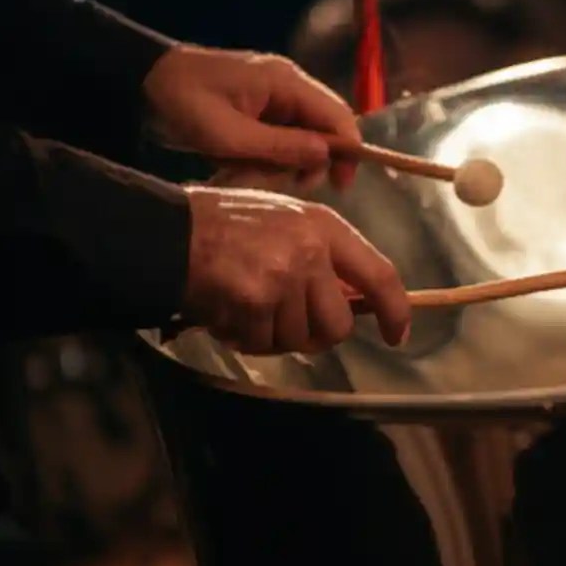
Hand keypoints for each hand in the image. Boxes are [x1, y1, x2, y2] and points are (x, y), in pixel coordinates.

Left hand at [143, 45, 360, 192]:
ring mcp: (273, 95)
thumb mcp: (229, 135)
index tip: (340, 185)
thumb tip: (328, 155)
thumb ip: (281, 146)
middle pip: (324, 128)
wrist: (138, 81)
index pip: (338, 116)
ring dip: (284, 162)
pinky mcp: (258, 107)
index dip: (348, 151)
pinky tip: (242, 165)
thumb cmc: (181, 104)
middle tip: (285, 184)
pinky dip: (267, 156)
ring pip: (302, 136)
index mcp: (286, 82)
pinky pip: (280, 136)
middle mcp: (287, 84)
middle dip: (309, 160)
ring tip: (249, 174)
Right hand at [182, 187, 409, 354]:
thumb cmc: (225, 225)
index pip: (380, 276)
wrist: (166, 231)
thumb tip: (358, 303)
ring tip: (248, 307)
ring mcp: (284, 277)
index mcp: (326, 227)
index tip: (398, 335)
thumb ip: (325, 259)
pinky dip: (244, 337)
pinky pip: (263, 343)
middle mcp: (311, 251)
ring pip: (299, 339)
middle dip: (314, 333)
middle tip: (284, 319)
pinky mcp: (256, 302)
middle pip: (338, 325)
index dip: (395, 311)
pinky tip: (228, 312)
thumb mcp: (286, 222)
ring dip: (273, 335)